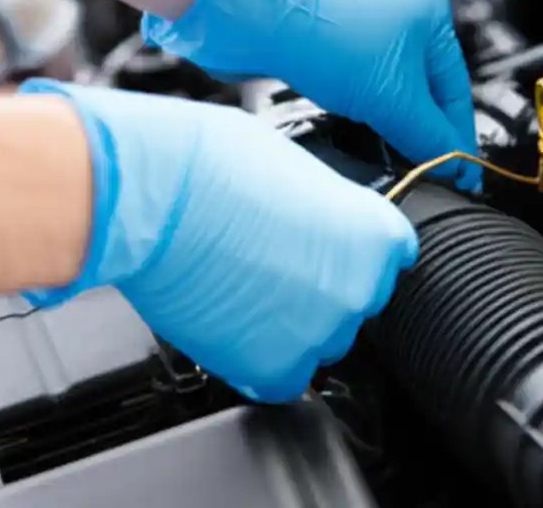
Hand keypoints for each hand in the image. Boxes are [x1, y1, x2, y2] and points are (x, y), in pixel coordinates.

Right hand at [18, 79, 417, 402]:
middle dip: (320, 288)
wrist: (152, 196)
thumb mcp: (295, 166)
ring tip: (242, 287)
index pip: (391, 257)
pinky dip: (258, 359)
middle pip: (356, 302)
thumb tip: (320, 221)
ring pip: (318, 342)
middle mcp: (361, 289)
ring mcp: (320, 334)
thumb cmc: (209, 164)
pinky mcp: (274, 369)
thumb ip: (327, 206)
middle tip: (270, 264)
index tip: (328, 249)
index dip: (353, 253)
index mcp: (376, 233)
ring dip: (290, 324)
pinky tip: (233, 322)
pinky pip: (281, 378)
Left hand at [142, 0, 481, 190]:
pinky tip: (354, 132)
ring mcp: (358, 31)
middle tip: (425, 176)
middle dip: (420, 133)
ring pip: (384, 94)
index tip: (462, 177)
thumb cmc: (318, 27)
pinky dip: (356, 113)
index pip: (455, 91)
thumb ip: (427, 135)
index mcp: (428, 13)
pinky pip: (352, 91)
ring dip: (386, 124)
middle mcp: (396, 18)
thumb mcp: (391, 95)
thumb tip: (455, 165)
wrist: (246, 7)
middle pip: (421, 93)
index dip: (457, 139)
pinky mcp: (323, 47)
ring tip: (389, 158)